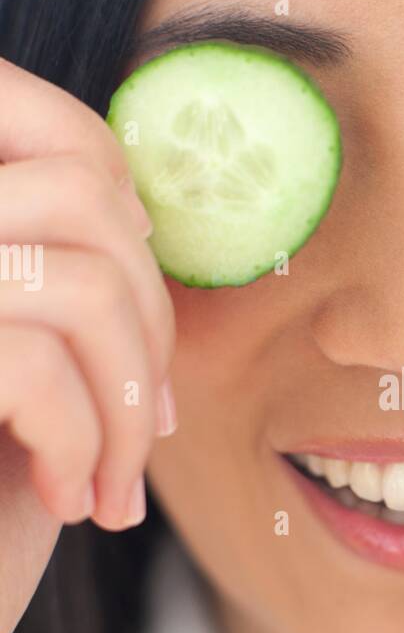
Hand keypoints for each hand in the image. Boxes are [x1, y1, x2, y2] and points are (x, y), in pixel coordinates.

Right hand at [0, 56, 175, 632]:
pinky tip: (69, 503)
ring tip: (112, 487)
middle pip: (83, 198)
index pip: (46, 129)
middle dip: (151, 328)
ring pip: (83, 284)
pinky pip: (38, 363)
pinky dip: (83, 446)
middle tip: (149, 427)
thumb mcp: (24, 366)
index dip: (127, 217)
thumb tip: (141, 221)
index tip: (140, 322)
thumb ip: (55, 273)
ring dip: (128, 406)